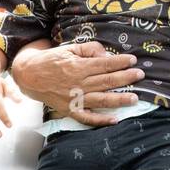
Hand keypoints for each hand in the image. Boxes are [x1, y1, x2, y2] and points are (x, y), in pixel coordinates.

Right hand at [11, 41, 143, 125]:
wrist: (29, 75)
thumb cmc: (52, 60)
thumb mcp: (69, 48)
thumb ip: (89, 49)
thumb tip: (107, 55)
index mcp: (78, 67)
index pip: (104, 64)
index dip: (120, 62)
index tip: (133, 60)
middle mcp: (78, 84)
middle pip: (106, 82)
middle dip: (125, 78)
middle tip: (140, 75)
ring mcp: (74, 99)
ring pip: (100, 100)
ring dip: (119, 100)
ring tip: (134, 98)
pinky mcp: (69, 110)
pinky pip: (87, 117)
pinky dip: (101, 120)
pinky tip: (115, 120)